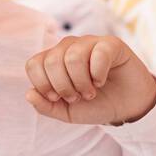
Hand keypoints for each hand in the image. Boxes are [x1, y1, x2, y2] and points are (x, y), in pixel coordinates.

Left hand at [24, 35, 155, 125]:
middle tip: (78, 96)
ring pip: (72, 56)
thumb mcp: (66, 112)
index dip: (43, 84)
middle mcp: (68, 47)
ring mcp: (89, 42)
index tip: (57, 98)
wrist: (126, 107)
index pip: (34, 64)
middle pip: (52, 61)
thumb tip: (28, 94)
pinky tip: (102, 80)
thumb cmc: (95, 104)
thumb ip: (45, 106)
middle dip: (64, 86)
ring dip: (81, 82)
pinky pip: (97, 53)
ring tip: (90, 91)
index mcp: (53, 60)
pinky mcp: (110, 44)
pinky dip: (98, 73)